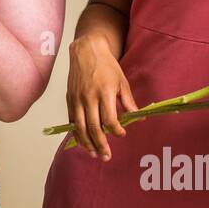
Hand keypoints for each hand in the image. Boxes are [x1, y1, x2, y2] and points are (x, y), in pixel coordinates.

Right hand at [66, 35, 138, 160]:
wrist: (86, 51)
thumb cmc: (106, 65)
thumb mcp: (122, 81)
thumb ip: (129, 102)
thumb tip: (139, 118)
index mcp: (104, 92)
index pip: (109, 119)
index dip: (116, 131)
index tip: (122, 134)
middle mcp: (88, 97)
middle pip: (93, 127)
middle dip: (100, 144)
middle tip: (106, 157)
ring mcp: (77, 99)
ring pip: (80, 127)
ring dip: (87, 143)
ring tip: (94, 154)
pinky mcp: (70, 100)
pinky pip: (72, 121)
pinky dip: (76, 134)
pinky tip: (82, 143)